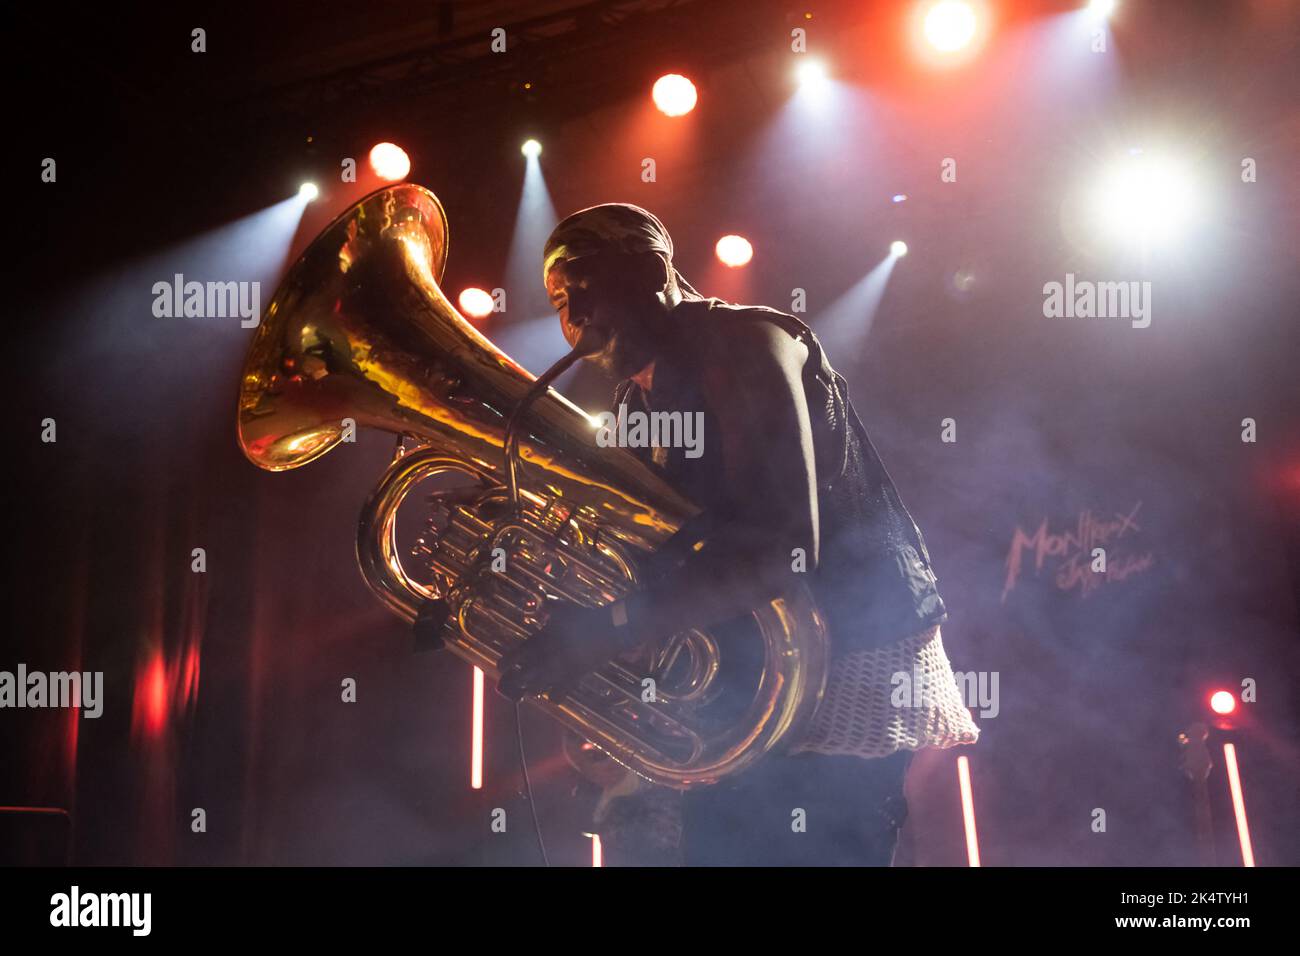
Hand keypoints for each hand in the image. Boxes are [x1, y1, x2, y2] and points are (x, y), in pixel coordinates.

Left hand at [496, 601, 629, 701]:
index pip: (511, 658)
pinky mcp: (572, 680)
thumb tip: (537, 605)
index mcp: (537, 642)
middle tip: (516, 681)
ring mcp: (557, 672)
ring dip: (531, 690)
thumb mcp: (561, 607)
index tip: (502, 667)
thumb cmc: (582, 617)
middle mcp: (544, 660)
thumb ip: (546, 606)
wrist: (605, 630)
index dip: (504, 665)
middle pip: (520, 679)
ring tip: (531, 689)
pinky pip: (557, 697)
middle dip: (516, 682)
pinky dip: (554, 697)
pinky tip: (553, 693)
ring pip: (535, 690)